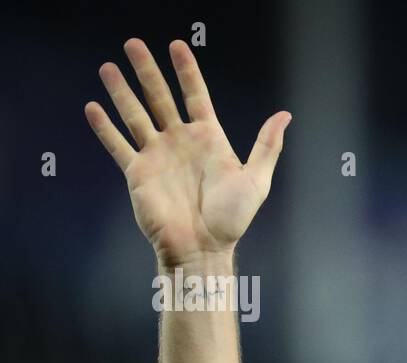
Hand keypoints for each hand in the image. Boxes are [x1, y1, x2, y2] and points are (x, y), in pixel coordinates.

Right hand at [84, 39, 290, 265]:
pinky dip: (105, 128)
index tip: (176, 46)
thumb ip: (267, 146)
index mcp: (209, 139)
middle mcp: (181, 142)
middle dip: (147, 71)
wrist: (203, 248)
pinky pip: (118, 145)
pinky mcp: (137, 172)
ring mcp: (157, 155)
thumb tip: (285, 115)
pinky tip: (93, 107)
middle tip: (134, 43)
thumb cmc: (232, 219)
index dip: (186, 71)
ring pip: (135, 115)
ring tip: (108, 67)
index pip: (195, 96)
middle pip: (160, 97)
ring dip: (121, 91)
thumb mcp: (256, 180)